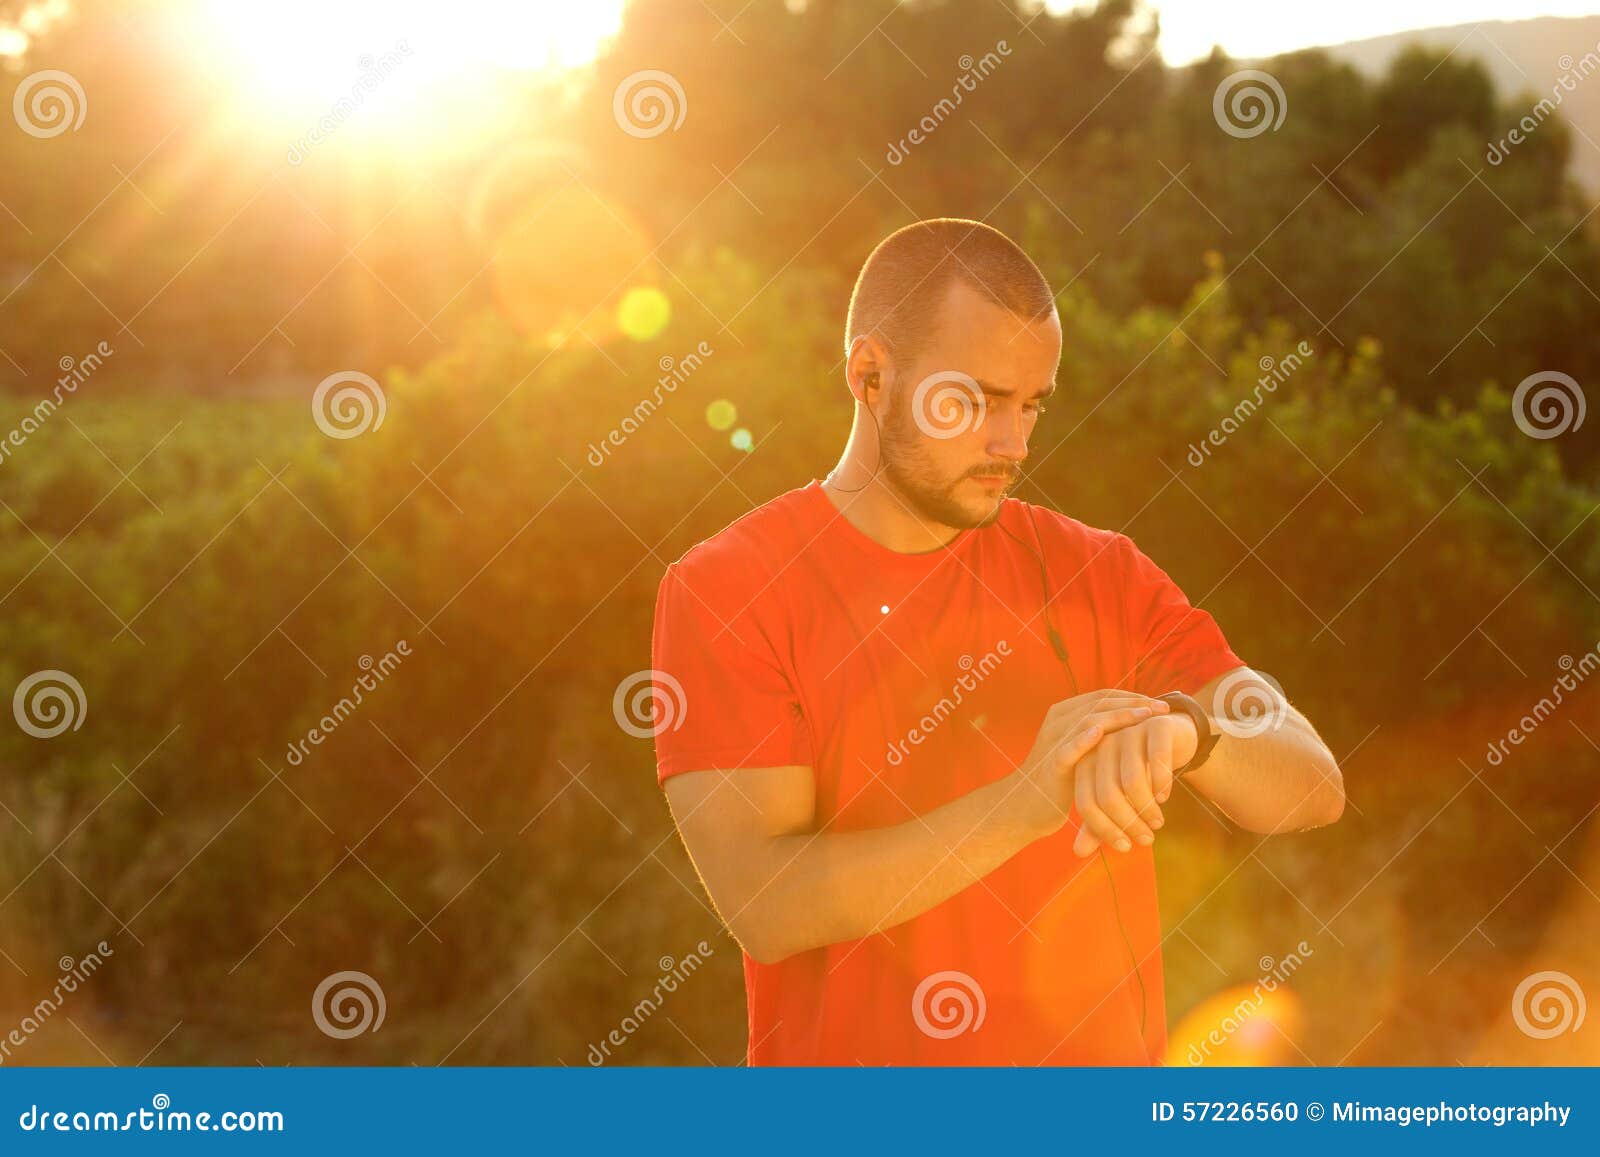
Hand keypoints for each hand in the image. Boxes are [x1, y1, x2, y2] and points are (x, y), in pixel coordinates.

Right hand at [1016, 690, 1171, 836]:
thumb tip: (1135, 722)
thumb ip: (1099, 733)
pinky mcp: (1051, 765)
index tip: (1160, 704)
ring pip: (1088, 719)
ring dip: (1120, 716)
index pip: (1104, 696)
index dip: (1133, 696)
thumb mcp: (1081, 750)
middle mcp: (1058, 722)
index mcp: (1065, 714)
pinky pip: (1067, 749)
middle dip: (1134, 703)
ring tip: (1146, 716)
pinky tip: (1102, 733)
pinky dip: (1084, 739)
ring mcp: (1053, 741)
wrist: (1027, 807)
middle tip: (1163, 708)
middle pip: (1100, 703)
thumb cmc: (1060, 779)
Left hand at [1070, 712, 1198, 856]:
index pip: (1086, 803)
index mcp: (1087, 762)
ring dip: (1147, 810)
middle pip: (1108, 795)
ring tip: (1157, 822)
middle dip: (1128, 823)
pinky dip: (1162, 785)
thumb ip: (1097, 823)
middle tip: (1146, 839)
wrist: (1171, 737)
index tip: (1125, 847)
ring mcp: (1128, 733)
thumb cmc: (1139, 772)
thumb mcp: (1117, 798)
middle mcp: (1103, 746)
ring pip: (1132, 782)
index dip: (1104, 829)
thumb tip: (1079, 853)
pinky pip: (1157, 763)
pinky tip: (1164, 795)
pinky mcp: (1156, 727)